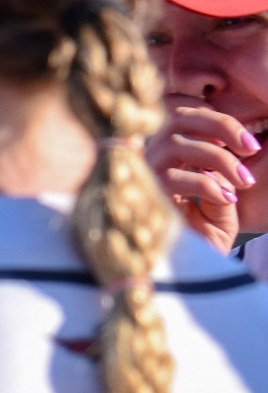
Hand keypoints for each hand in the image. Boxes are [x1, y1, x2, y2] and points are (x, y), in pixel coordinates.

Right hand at [148, 96, 258, 252]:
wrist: (187, 274)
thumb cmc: (203, 237)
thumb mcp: (220, 198)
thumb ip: (219, 173)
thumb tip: (228, 148)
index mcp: (162, 158)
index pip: (182, 118)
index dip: (215, 121)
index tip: (248, 143)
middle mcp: (145, 162)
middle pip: (175, 119)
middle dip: (220, 126)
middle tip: (252, 148)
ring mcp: (139, 178)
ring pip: (175, 143)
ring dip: (218, 157)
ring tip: (244, 180)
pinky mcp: (141, 199)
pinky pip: (175, 178)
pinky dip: (207, 184)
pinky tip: (226, 199)